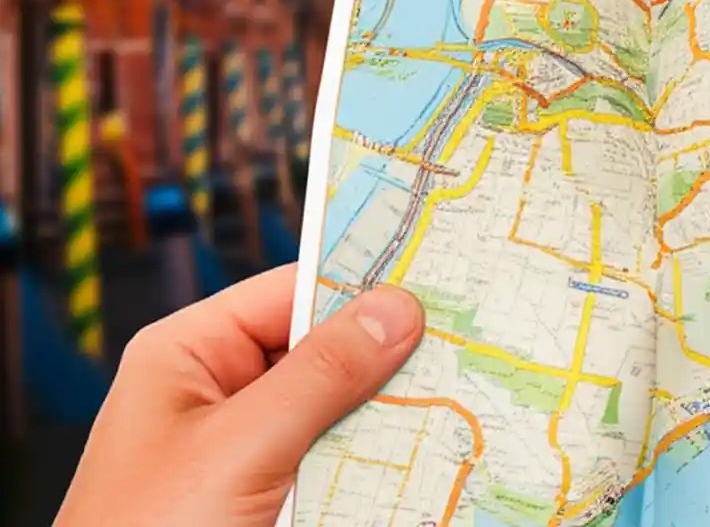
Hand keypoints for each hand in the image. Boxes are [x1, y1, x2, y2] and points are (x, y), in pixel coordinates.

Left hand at [55, 265, 423, 526]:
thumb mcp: (240, 448)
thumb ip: (320, 375)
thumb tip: (393, 311)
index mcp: (190, 354)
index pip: (290, 291)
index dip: (360, 282)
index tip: (433, 280)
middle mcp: (219, 392)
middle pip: (323, 349)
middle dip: (385, 353)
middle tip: (457, 344)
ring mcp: (247, 446)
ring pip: (338, 407)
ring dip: (388, 409)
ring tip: (453, 395)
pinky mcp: (270, 492)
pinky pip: (337, 457)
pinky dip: (377, 455)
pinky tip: (422, 449)